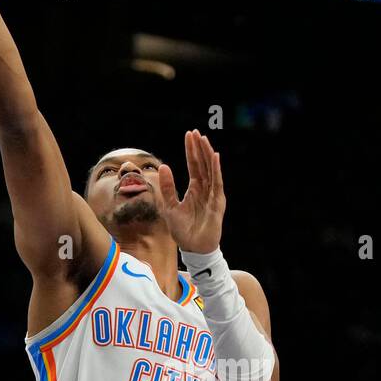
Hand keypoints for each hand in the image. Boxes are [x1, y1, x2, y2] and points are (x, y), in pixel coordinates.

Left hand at [156, 130, 225, 252]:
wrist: (192, 248)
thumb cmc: (182, 230)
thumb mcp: (169, 206)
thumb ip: (167, 187)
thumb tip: (163, 166)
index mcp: (194, 189)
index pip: (193, 165)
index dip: (191, 150)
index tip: (189, 135)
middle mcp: (205, 189)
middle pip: (203, 164)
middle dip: (199, 148)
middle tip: (195, 132)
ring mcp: (213, 195)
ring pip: (210, 170)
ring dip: (207, 154)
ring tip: (203, 139)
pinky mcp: (217, 203)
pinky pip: (217, 183)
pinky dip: (216, 170)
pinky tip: (214, 157)